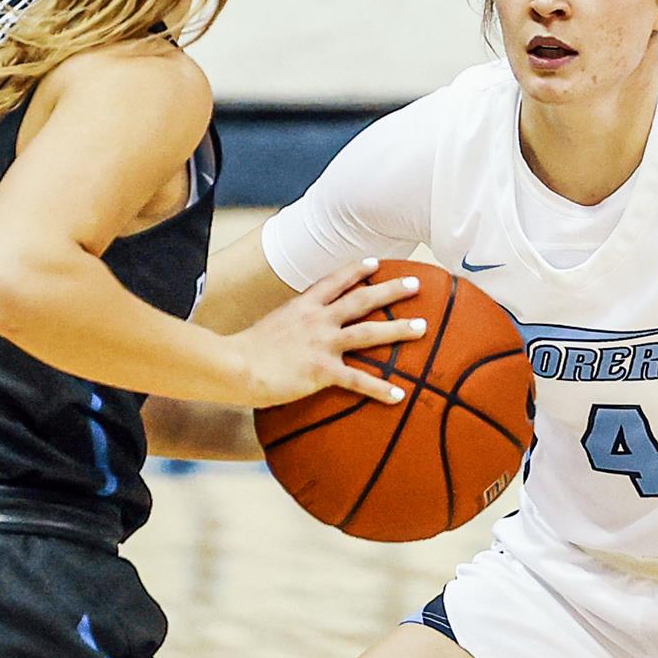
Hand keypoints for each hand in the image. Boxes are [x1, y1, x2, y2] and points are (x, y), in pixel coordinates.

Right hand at [233, 258, 426, 407]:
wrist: (234, 365)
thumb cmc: (243, 352)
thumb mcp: (269, 328)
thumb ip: (287, 326)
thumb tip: (291, 334)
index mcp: (302, 307)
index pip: (334, 281)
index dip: (356, 270)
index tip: (375, 263)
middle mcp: (316, 320)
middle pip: (361, 300)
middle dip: (391, 290)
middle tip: (416, 284)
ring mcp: (321, 344)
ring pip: (368, 332)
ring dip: (398, 330)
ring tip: (423, 328)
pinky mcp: (322, 371)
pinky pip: (358, 380)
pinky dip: (381, 388)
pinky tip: (400, 394)